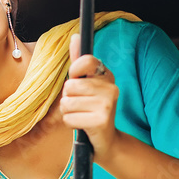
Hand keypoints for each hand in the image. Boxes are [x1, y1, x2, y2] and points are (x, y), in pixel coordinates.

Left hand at [60, 33, 120, 161]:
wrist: (105, 141)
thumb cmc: (91, 110)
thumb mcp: (86, 85)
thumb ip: (79, 63)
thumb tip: (75, 37)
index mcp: (108, 76)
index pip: (84, 61)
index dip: (74, 73)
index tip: (78, 82)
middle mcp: (111, 88)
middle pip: (70, 86)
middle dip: (68, 98)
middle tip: (80, 105)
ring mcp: (107, 104)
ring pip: (67, 103)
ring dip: (68, 112)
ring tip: (81, 115)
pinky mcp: (100, 121)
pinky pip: (69, 118)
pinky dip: (71, 123)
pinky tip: (83, 126)